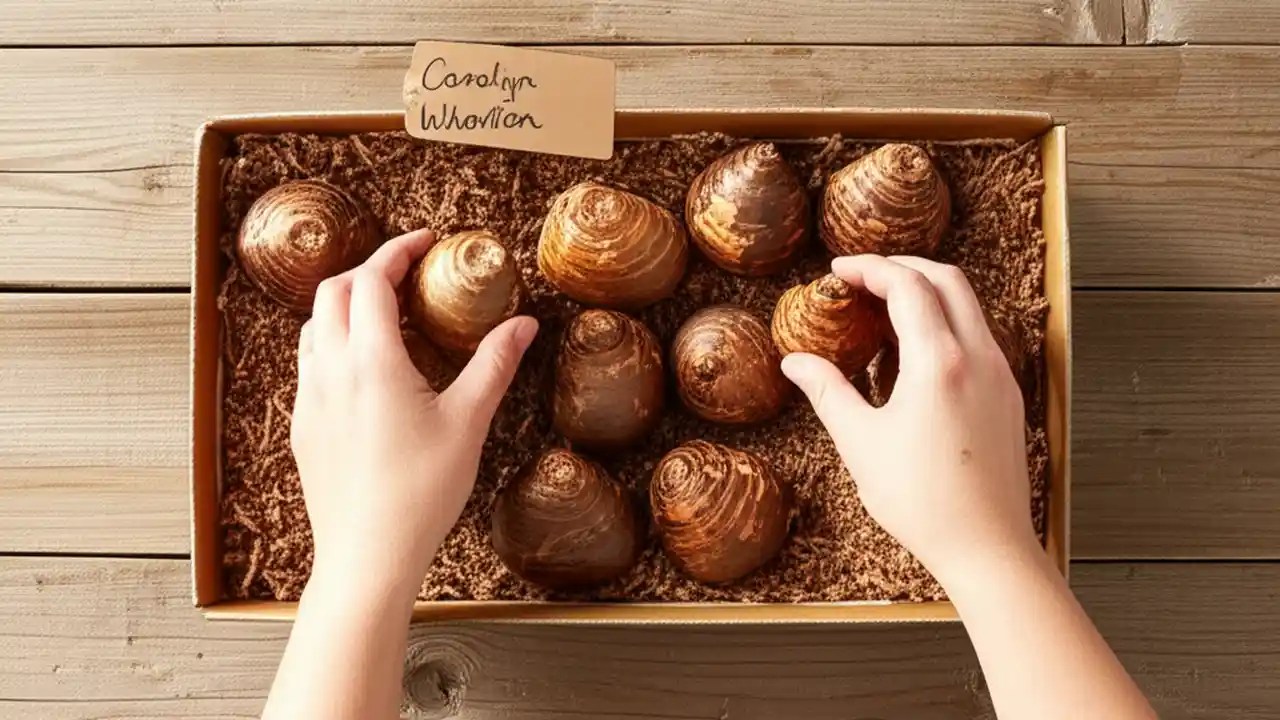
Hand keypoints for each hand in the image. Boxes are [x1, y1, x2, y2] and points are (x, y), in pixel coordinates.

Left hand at [291, 229, 538, 600]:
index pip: (371, 279)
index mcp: (370, 360)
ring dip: (345, 305)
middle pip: (332, 292)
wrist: (367, 555)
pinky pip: (310, 366)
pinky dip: (333, 343)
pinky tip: (366, 371)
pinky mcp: (304, 428)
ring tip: (386, 317)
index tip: (425, 242)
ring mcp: (310, 399)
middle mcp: (329, 370)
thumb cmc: (421, 492)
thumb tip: (523, 324)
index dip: (397, 251)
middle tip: (407, 273)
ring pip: (314, 327)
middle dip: (368, 271)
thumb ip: (493, 364)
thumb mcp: (468, 423)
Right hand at [780, 254, 1034, 581]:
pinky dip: (946, 323)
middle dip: (903, 267)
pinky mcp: (1008, 395)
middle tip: (863, 277)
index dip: (870, 268)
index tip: (838, 270)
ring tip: (883, 310)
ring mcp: (1000, 375)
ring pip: (968, 306)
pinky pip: (978, 337)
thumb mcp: (860, 443)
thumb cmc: (922, 500)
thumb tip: (794, 361)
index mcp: (939, 362)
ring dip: (927, 293)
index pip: (907, 286)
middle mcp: (979, 357)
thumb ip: (827, 391)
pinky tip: (914, 353)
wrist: (987, 547)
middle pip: (947, 279)